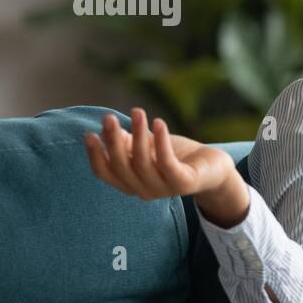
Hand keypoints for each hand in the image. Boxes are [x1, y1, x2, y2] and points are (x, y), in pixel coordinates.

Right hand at [83, 108, 235, 200]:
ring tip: (137, 112)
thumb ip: (128, 142)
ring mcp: (164, 189)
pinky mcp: (183, 183)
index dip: (95, 155)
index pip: (106, 173)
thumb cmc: (177, 156)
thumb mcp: (148, 147)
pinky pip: (167, 162)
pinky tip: (158, 122)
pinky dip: (161, 141)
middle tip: (108, 117)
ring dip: (138, 135)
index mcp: (131, 184)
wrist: (214, 168)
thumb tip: (104, 128)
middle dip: (113, 141)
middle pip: (122, 167)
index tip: (89, 133)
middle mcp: (144, 190)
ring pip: (142, 163)